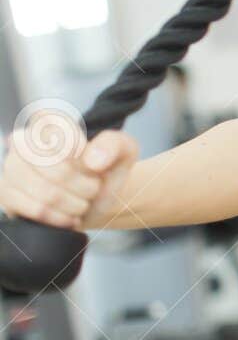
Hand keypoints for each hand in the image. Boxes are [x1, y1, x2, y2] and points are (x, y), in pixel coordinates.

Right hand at [0, 108, 137, 230]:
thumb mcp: (123, 150)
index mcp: (48, 123)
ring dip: (74, 203)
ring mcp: (11, 169)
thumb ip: (113, 144)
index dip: (74, 146)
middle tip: (93, 188)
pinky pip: (35, 209)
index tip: (93, 162)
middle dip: (83, 184)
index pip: (51, 124)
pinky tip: (70, 216)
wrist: (96, 200)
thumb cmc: (106, 170)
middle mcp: (22, 142)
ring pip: (45, 191)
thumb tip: (92, 159)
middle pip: (51, 165)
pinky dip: (61, 217)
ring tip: (83, 202)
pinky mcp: (6, 195)